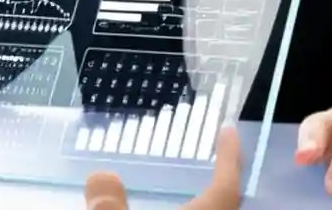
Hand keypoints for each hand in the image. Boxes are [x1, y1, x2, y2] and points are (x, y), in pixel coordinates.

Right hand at [84, 126, 241, 208]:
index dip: (229, 157)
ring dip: (208, 201)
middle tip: (217, 156)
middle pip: (228, 205)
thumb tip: (101, 174)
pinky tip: (171, 205)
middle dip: (225, 181)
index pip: (226, 187)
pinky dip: (192, 209)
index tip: (228, 130)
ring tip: (195, 184)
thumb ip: (108, 207)